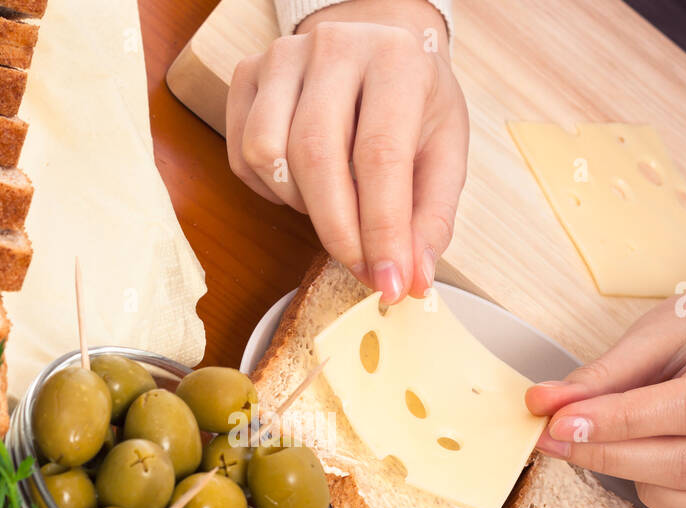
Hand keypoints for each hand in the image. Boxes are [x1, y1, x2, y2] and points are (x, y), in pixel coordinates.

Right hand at [226, 0, 468, 302]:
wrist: (376, 50)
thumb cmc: (412, 104)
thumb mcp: (443, 153)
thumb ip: (430, 218)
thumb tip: (411, 279)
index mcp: (396, 58)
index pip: (380, 156)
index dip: (381, 230)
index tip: (387, 283)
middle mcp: (334, 45)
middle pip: (315, 157)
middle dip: (337, 232)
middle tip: (360, 269)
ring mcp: (282, 56)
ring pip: (268, 157)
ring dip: (300, 205)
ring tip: (335, 207)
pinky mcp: (246, 74)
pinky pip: (242, 156)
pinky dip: (271, 190)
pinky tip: (304, 185)